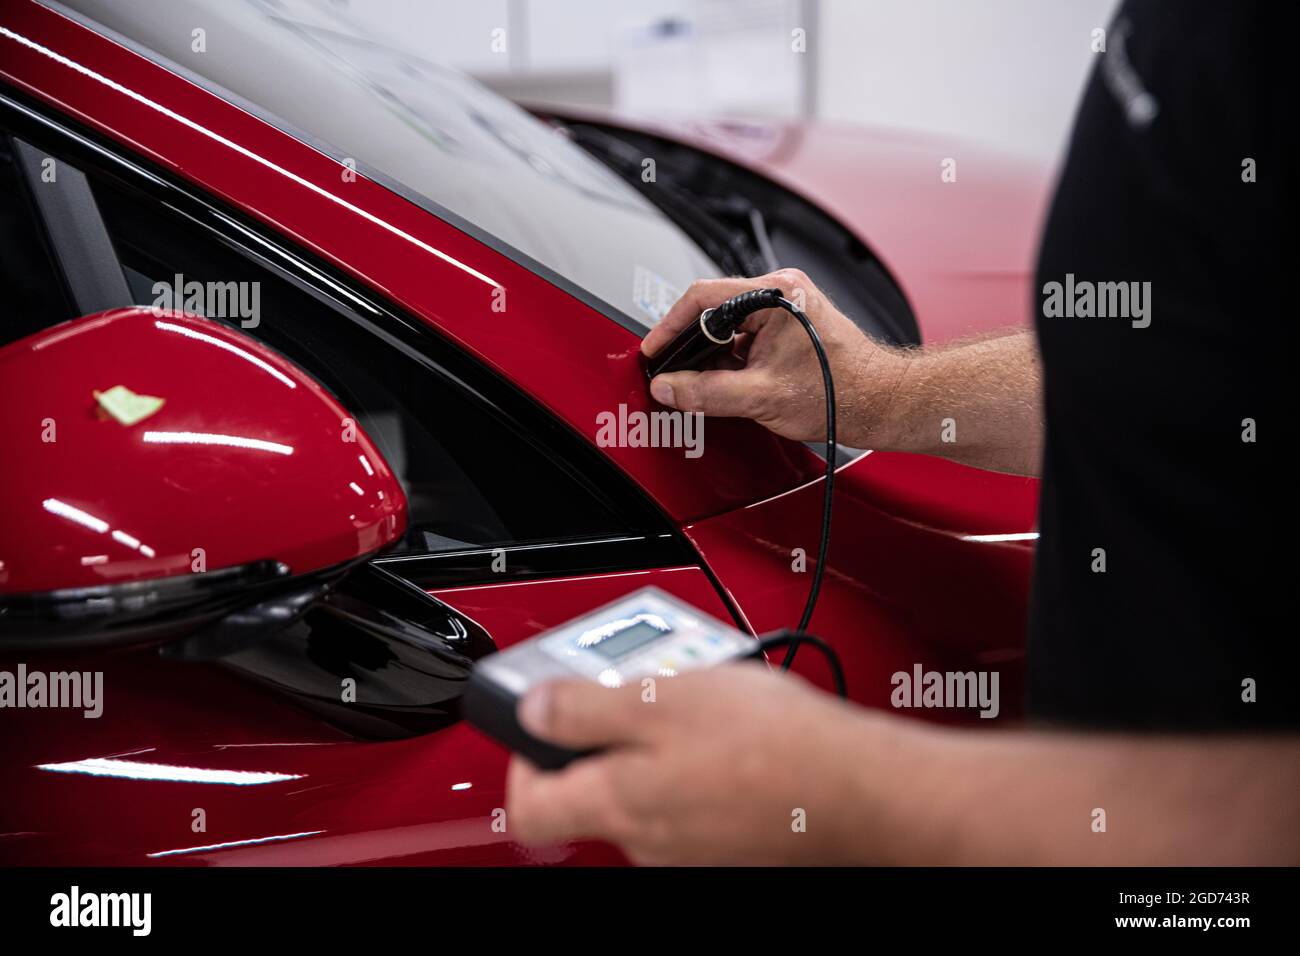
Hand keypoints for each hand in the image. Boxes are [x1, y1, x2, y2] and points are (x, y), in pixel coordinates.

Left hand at [504, 663, 877, 864]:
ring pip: (650, 790)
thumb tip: (531, 708)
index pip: (528, 806)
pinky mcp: (733, 846)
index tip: (545, 716)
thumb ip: (582, 706)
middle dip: (607, 731)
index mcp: (617, 802)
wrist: (861, 790)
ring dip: (661, 741)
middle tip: (638, 685)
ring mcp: (692, 851)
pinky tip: (735, 729)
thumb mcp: (661, 696)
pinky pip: (696, 799)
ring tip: (700, 695)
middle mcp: (647, 841)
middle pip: (591, 791)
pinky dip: (702, 763)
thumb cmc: (771, 746)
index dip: (524, 755)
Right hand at [640, 268, 907, 445]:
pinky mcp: (791, 324)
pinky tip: (731, 384)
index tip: (654, 351)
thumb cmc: (842, 391)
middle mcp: (782, 291)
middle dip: (691, 347)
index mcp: (775, 293)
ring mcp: (788, 306)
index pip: (702, 298)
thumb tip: (668, 388)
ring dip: (713, 357)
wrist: (881, 401)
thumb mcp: (761, 397)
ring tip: (707, 386)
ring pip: (729, 327)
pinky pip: (747, 336)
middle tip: (673, 374)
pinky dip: (732, 360)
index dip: (670, 327)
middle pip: (713, 312)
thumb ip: (706, 393)